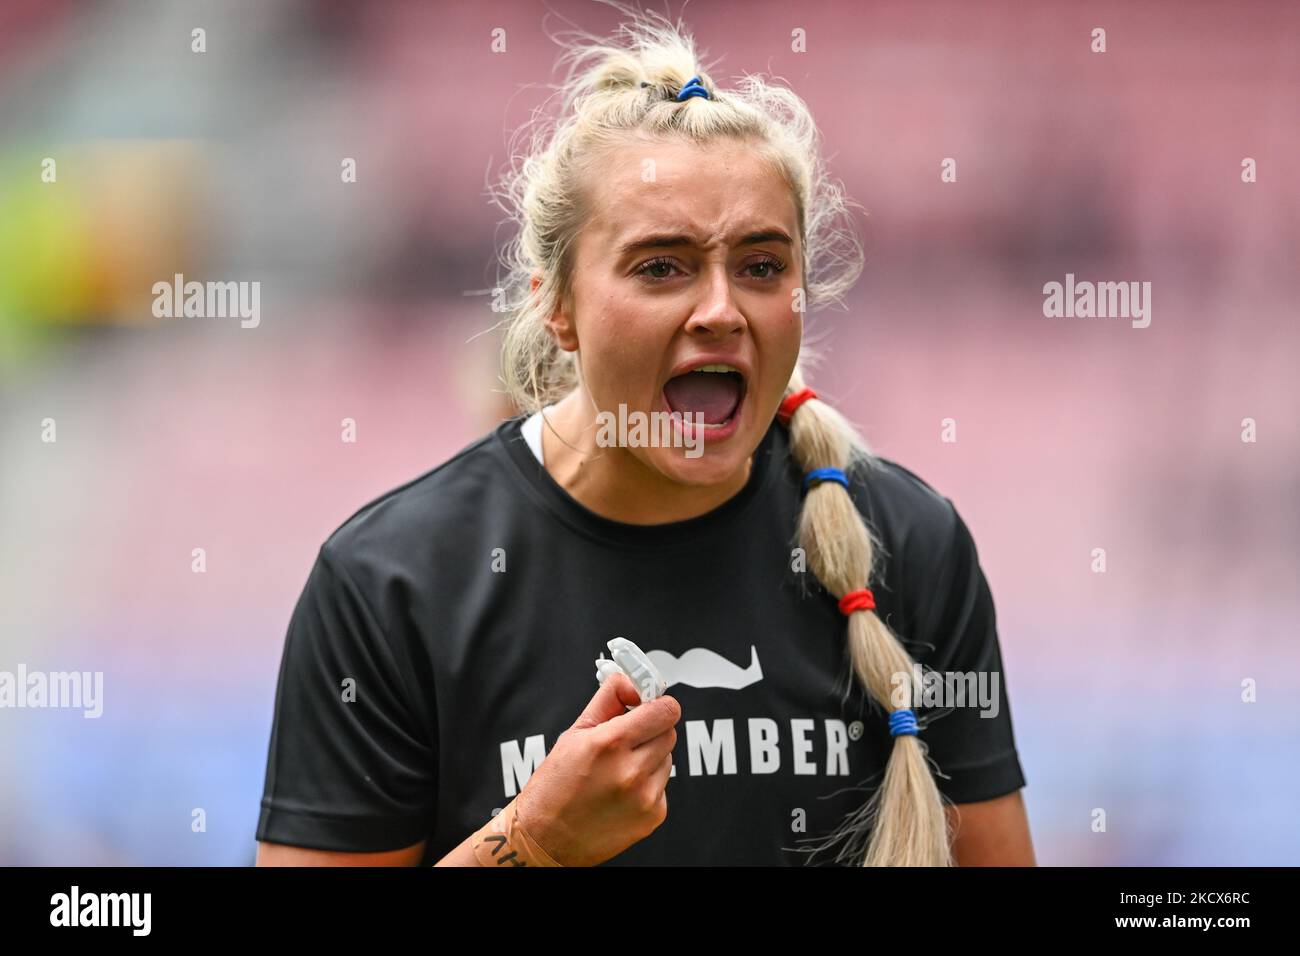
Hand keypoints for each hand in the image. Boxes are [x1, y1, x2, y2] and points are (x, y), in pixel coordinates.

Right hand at [515, 671, 680, 865]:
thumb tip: (633, 682)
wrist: (545, 838)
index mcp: (609, 744)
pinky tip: (621, 792)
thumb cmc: (555, 786)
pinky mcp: (653, 817)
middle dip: (652, 730)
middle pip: (669, 732)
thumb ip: (609, 699)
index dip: (658, 704)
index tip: (650, 705)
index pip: (664, 710)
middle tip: (628, 738)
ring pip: (667, 759)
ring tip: (618, 770)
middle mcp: (631, 771)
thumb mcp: (574, 733)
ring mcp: (645, 797)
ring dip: (650, 758)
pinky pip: (662, 786)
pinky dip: (648, 784)